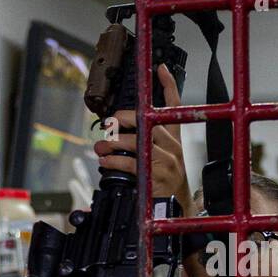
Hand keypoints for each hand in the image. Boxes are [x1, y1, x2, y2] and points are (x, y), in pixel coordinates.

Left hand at [92, 64, 192, 214]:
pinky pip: (132, 163)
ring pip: (137, 141)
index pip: (175, 106)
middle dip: (124, 119)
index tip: (160, 68)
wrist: (177, 208)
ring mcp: (166, 160)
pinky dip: (114, 162)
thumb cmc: (164, 181)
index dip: (169, 86)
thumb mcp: (160, 157)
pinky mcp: (157, 175)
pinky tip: (104, 162)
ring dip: (113, 143)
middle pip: (149, 121)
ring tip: (100, 148)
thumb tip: (115, 135)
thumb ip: (144, 143)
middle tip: (109, 123)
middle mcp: (172, 145)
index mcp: (174, 138)